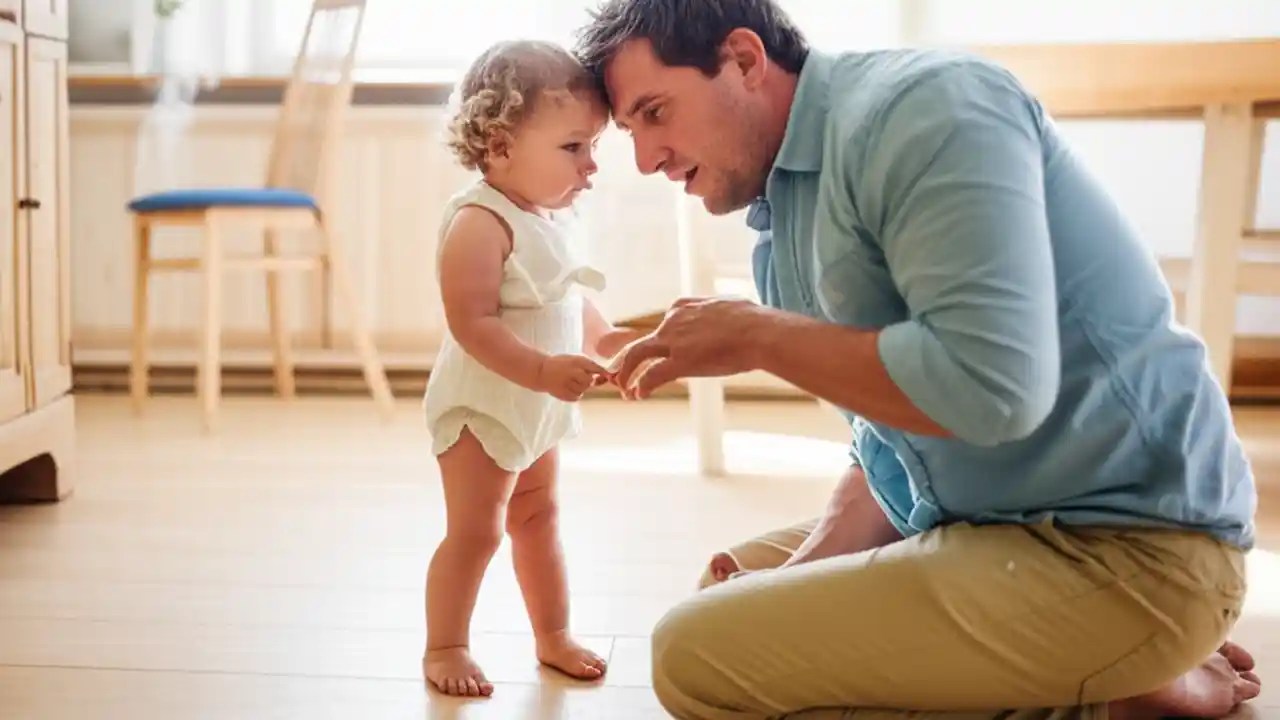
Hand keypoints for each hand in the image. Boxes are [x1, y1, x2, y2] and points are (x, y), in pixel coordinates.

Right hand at [537, 354, 607, 401]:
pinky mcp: (565, 395)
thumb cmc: (562, 364)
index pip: (596, 368)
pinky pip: (577, 396)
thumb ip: (590, 367)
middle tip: (577, 377)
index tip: (604, 376)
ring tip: (569, 381)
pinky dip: (574, 393)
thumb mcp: (575, 360)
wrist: (541, 372)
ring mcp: (569, 384)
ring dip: (580, 387)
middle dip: (587, 380)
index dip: (602, 373)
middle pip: (590, 381)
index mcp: (577, 361)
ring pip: (583, 390)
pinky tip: (566, 387)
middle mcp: (574, 372)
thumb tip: (607, 376)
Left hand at [612, 297, 768, 398]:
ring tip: (625, 390)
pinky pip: (652, 375)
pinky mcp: (679, 361)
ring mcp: (673, 341)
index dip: (657, 345)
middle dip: (627, 361)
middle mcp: (672, 322)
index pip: (663, 327)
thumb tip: (724, 314)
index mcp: (684, 308)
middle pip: (641, 342)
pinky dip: (642, 386)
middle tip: (621, 375)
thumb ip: (716, 312)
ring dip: (626, 374)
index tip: (656, 357)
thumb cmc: (753, 321)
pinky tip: (639, 395)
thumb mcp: (728, 306)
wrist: (759, 333)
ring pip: (636, 356)